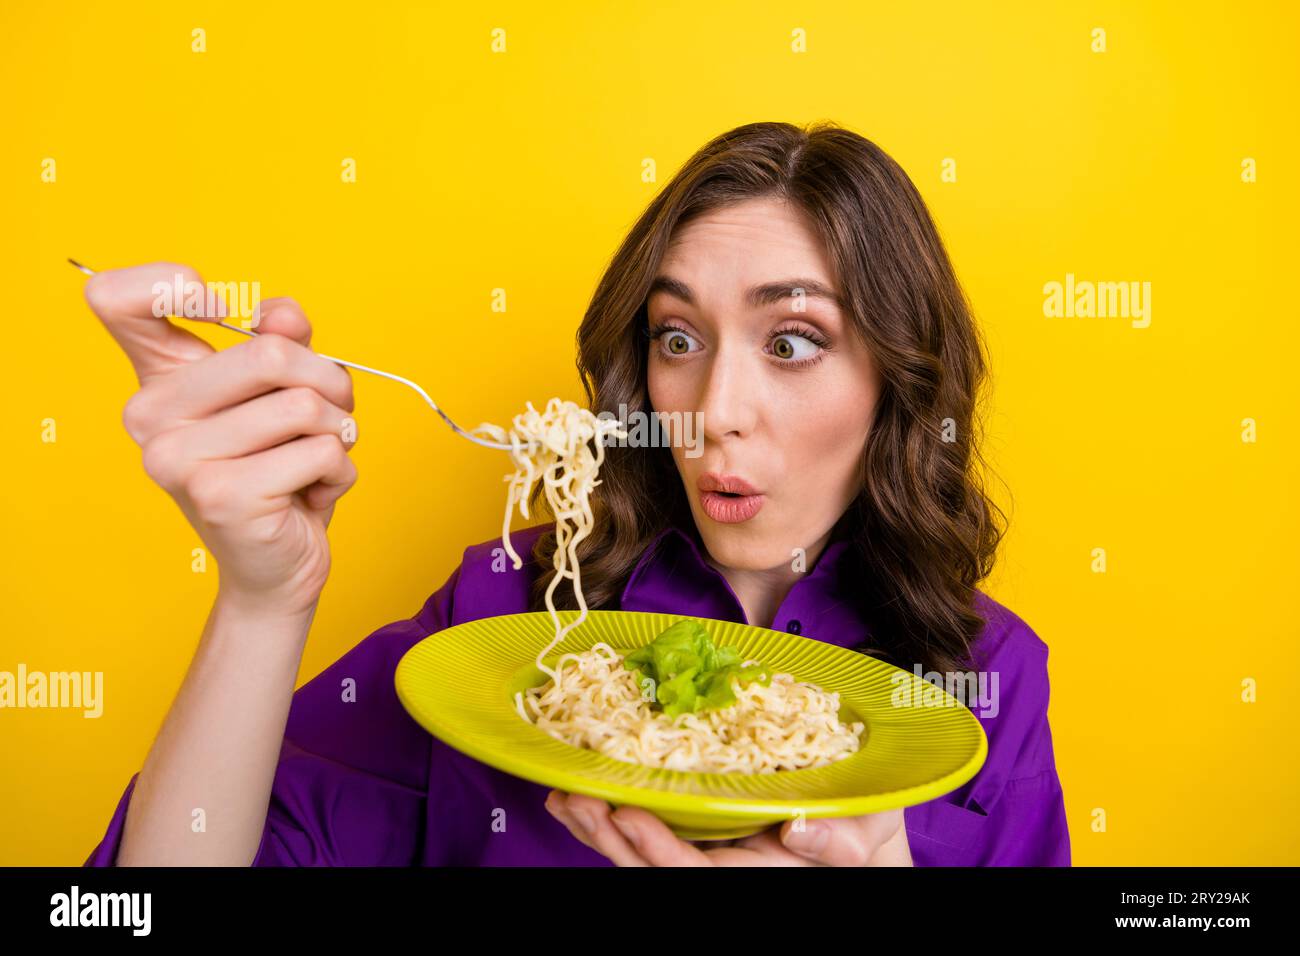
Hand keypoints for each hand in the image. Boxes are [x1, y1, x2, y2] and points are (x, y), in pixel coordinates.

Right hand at [83, 262, 357, 616]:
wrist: (277, 564)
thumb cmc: (281, 468)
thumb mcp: (285, 392)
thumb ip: (283, 340)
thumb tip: (283, 315)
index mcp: (159, 380)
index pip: (115, 298)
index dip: (172, 283)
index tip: (228, 313)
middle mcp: (150, 417)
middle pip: (271, 352)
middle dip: (329, 382)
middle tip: (329, 413)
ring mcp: (178, 459)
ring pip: (305, 405)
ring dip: (340, 430)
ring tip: (318, 458)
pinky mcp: (221, 496)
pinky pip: (321, 451)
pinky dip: (340, 470)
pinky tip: (311, 493)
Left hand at [545, 790, 911, 865]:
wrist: (866, 831)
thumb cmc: (868, 829)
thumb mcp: (869, 831)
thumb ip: (844, 838)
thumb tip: (800, 830)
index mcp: (756, 870)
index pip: (695, 872)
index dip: (657, 850)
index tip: (626, 814)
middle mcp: (721, 865)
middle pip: (651, 867)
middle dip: (609, 838)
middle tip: (573, 799)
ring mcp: (705, 849)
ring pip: (640, 852)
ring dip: (598, 827)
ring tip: (563, 797)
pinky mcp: (697, 830)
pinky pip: (647, 830)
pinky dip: (610, 815)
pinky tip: (580, 795)